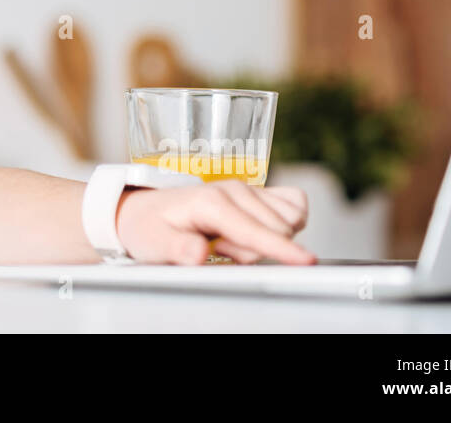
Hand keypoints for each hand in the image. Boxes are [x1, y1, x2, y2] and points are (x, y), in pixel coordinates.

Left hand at [114, 181, 314, 264]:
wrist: (145, 211)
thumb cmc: (150, 228)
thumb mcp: (154, 244)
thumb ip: (177, 249)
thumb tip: (199, 253)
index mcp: (211, 202)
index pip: (254, 230)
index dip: (280, 249)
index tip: (304, 261)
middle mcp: (234, 190)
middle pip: (276, 230)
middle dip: (257, 252)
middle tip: (220, 251)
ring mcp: (248, 189)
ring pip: (289, 219)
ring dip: (270, 239)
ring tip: (232, 242)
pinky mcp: (257, 193)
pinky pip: (294, 205)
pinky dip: (286, 223)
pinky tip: (255, 231)